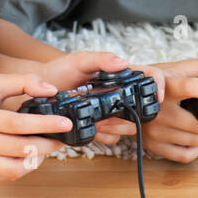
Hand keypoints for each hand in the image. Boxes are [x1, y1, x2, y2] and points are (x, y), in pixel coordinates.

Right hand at [0, 71, 74, 182]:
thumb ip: (24, 82)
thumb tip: (52, 91)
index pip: (17, 124)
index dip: (45, 124)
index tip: (66, 123)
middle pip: (19, 149)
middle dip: (47, 144)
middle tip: (60, 137)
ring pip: (14, 170)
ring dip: (35, 159)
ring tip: (43, 146)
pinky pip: (4, 176)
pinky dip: (21, 167)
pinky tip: (26, 154)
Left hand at [3, 51, 165, 146]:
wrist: (39, 90)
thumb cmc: (60, 71)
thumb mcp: (80, 60)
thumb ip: (101, 59)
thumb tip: (124, 62)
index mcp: (118, 76)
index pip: (149, 77)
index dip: (158, 85)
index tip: (158, 98)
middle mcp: (118, 95)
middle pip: (140, 109)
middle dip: (126, 115)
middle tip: (105, 116)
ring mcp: (110, 113)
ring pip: (127, 127)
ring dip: (112, 127)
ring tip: (93, 121)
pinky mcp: (99, 129)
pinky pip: (111, 138)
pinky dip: (102, 136)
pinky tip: (88, 128)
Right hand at [128, 58, 197, 161]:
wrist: (127, 99)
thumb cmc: (158, 83)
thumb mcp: (176, 68)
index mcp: (166, 86)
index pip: (189, 86)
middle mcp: (159, 109)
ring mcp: (155, 130)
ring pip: (194, 140)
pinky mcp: (153, 146)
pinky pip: (185, 155)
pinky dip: (197, 149)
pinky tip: (197, 138)